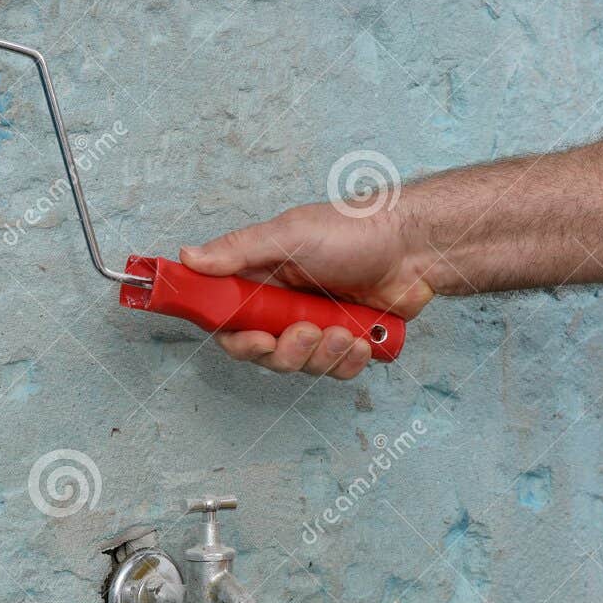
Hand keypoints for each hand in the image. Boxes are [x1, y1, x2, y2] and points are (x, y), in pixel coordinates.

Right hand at [179, 202, 434, 377]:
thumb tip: (187, 257)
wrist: (414, 247)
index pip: (226, 319)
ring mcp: (315, 326)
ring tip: (345, 330)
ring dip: (322, 355)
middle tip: (309, 331)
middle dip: (287, 351)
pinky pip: (335, 371)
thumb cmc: (352, 231)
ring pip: (300, 366)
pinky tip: (362, 339)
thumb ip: (239, 251)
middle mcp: (283, 305)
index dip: (236, 338)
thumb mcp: (289, 235)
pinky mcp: (345, 342)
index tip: (256, 339)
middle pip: (263, 353)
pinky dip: (348, 361)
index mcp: (261, 278)